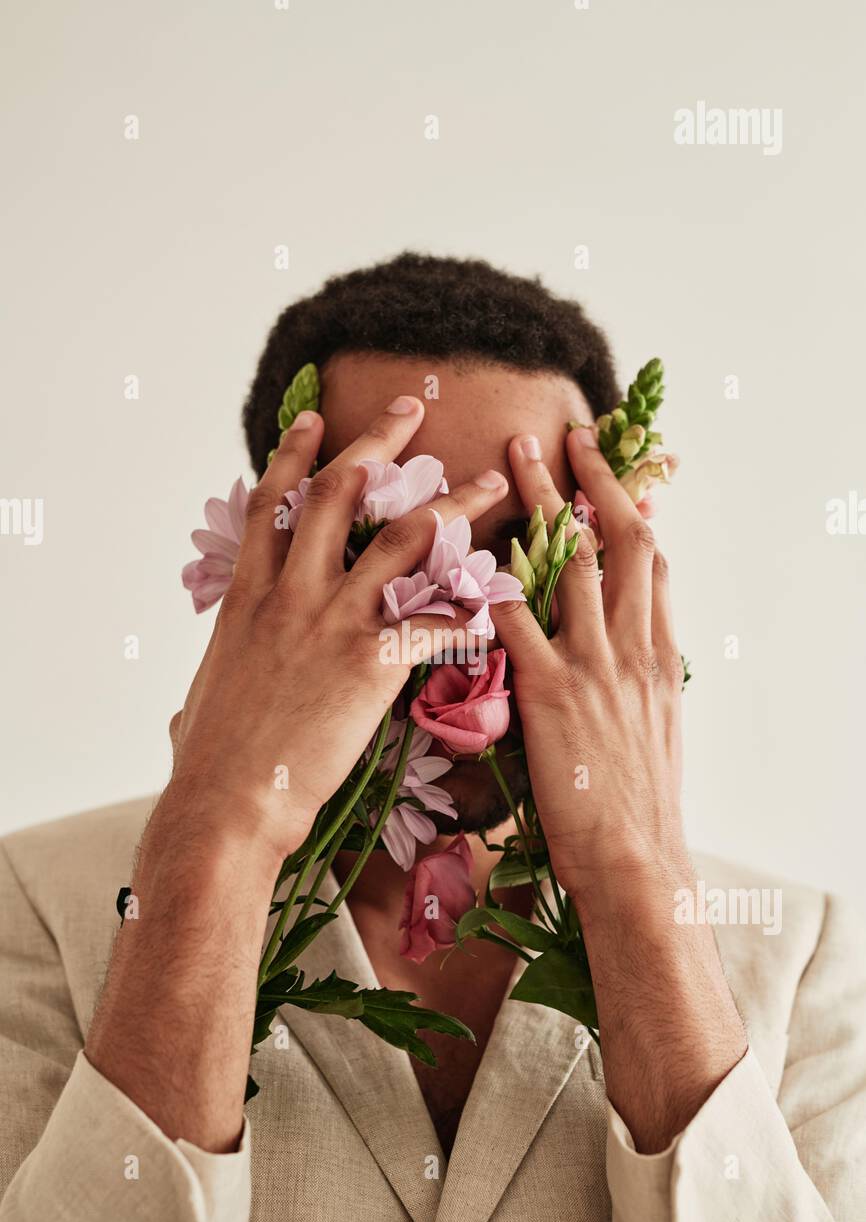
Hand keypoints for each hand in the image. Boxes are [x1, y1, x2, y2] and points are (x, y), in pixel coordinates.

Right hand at [167, 396, 509, 870]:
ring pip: (403, 539)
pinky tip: (504, 599)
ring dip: (454, 504)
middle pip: (341, 493)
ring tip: (494, 480)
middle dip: (380, 442)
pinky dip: (474, 609)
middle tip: (415, 409)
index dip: (296, 453)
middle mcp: (290, 593)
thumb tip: (190, 708)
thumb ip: (217, 681)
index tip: (317, 416)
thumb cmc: (211, 764)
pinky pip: (436, 620)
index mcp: (248, 595)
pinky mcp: (370, 664)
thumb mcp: (205, 699)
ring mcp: (331, 623)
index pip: (273, 502)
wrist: (226, 802)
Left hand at [493, 425, 686, 901]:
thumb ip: (636, 684)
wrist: (637, 863)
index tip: (624, 472)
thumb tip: (621, 657)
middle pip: (617, 542)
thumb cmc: (640, 810)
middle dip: (592, 482)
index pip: (653, 563)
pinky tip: (462, 548)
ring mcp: (593, 665)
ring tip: (509, 461)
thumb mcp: (653, 733)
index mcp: (659, 656)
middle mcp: (632, 648)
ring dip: (540, 505)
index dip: (637, 511)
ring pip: (570, 563)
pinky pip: (517, 620)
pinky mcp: (550, 693)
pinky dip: (490, 580)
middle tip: (565, 437)